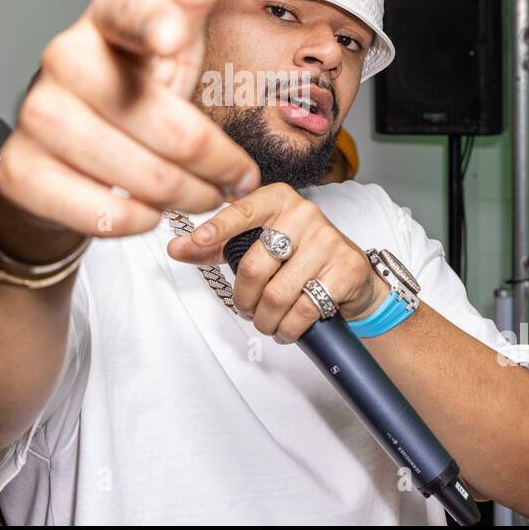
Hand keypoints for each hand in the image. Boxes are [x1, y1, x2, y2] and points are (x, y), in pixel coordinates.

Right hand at [0, 0, 260, 248]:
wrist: (65, 165)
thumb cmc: (129, 97)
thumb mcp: (170, 48)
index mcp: (107, 20)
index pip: (127, 9)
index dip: (154, 22)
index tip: (176, 36)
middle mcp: (64, 57)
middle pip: (160, 120)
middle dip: (211, 162)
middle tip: (231, 178)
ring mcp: (36, 114)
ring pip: (136, 172)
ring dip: (181, 195)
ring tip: (194, 194)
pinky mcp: (20, 170)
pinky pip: (99, 211)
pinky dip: (134, 220)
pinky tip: (140, 210)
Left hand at [166, 183, 389, 341]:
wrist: (352, 274)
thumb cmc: (296, 256)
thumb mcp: (258, 243)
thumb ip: (216, 246)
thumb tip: (176, 248)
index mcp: (278, 200)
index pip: (242, 210)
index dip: (218, 227)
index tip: (197, 240)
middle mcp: (304, 214)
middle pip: (254, 266)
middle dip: (244, 299)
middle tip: (246, 310)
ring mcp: (328, 240)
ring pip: (277, 294)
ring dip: (265, 320)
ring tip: (266, 322)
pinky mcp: (345, 268)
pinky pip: (304, 309)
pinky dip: (289, 328)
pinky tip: (287, 329)